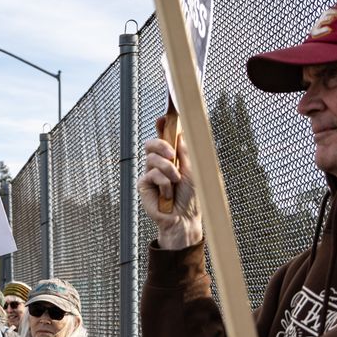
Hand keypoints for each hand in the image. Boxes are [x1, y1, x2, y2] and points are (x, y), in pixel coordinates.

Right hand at [137, 117, 201, 249]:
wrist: (184, 217)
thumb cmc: (191, 197)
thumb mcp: (193, 170)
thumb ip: (185, 151)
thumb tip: (180, 132)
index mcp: (173, 158)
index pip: (164, 138)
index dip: (162, 127)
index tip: (162, 118)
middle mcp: (160, 164)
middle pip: (151, 144)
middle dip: (161, 145)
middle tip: (171, 155)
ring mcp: (150, 173)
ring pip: (153, 159)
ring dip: (169, 170)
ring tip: (175, 183)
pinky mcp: (144, 184)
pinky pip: (152, 175)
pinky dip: (164, 184)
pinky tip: (167, 195)